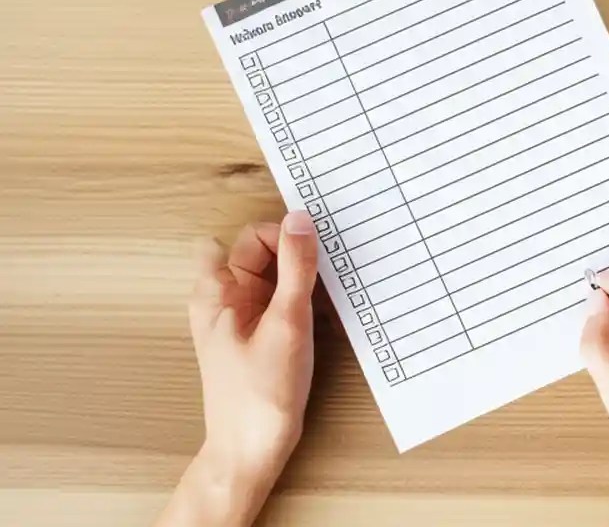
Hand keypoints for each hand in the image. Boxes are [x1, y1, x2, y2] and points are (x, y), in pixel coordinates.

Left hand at [156, 211, 318, 526]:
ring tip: (330, 299)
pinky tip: (326, 318)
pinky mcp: (259, 336)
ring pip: (277, 278)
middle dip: (299, 257)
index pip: (253, 236)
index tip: (317, 253)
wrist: (252, 449)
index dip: (285, 236)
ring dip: (305, 281)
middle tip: (330, 272)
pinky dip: (305, 302)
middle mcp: (226, 298)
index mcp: (218, 290)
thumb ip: (296, 267)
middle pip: (265, 253)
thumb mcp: (287, 322)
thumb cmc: (261, 392)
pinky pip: (283, 302)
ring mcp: (242, 318)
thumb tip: (301, 219)